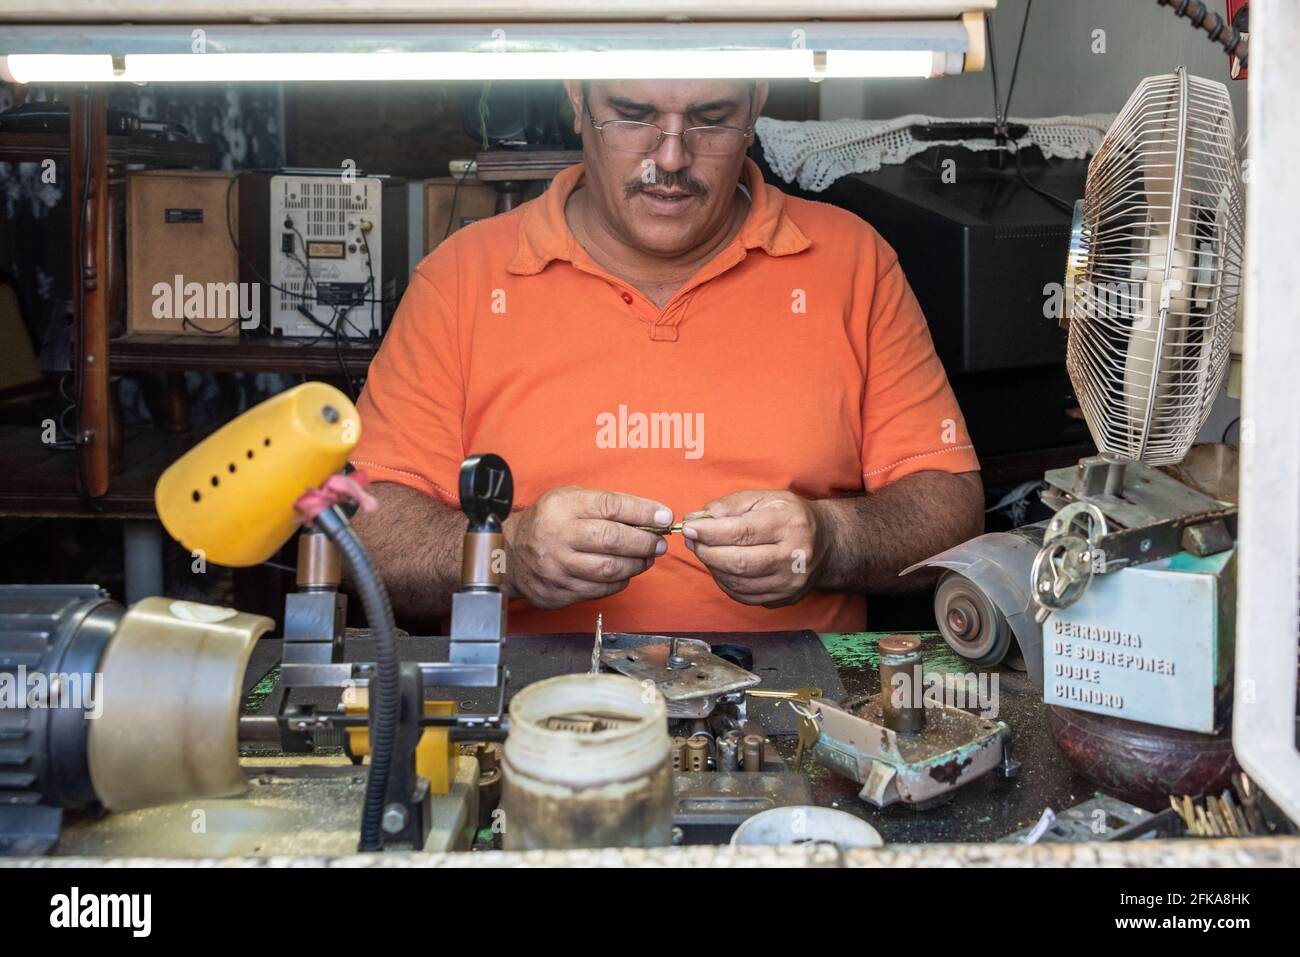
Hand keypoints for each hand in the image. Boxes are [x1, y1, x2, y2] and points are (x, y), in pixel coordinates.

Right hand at [503, 486, 670, 609]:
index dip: (643, 511)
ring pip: (608, 570)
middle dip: (644, 542)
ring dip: (636, 565)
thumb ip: (605, 504)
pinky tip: (624, 573)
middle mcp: (557, 536)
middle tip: (659, 543)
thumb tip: (651, 515)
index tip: (665, 516)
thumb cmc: (547, 522)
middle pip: (612, 540)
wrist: (508, 554)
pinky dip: (618, 582)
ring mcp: (556, 567)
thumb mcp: (568, 499)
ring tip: (646, 558)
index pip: (611, 506)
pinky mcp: (557, 591)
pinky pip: (598, 590)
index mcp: (562, 507)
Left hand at [683, 490, 824, 607]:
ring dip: (713, 567)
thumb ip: (730, 505)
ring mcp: (790, 582)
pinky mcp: (784, 598)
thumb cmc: (789, 516)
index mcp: (789, 524)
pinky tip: (722, 567)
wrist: (826, 543)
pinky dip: (725, 582)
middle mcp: (794, 556)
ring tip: (706, 551)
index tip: (689, 528)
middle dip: (706, 552)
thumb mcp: (765, 498)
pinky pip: (743, 596)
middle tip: (692, 541)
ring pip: (738, 582)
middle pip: (739, 562)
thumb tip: (697, 518)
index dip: (710, 532)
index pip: (742, 532)